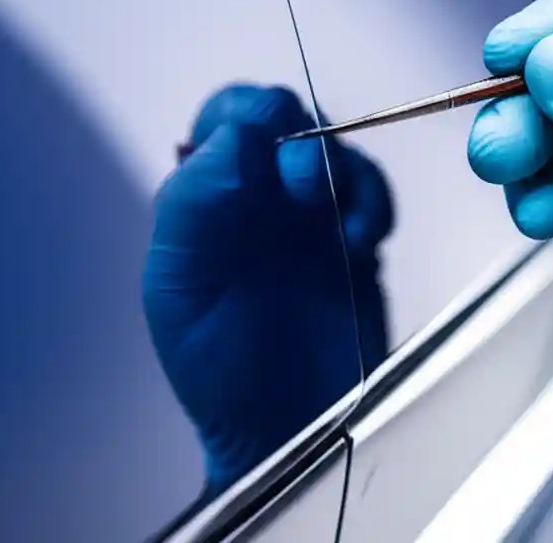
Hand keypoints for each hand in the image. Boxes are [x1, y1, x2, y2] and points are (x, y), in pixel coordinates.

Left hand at [143, 84, 392, 494]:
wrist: (283, 436)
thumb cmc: (217, 373)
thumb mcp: (179, 291)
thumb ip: (193, 207)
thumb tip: (231, 138)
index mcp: (204, 201)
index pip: (223, 119)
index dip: (246, 116)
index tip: (262, 144)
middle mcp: (253, 198)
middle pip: (282, 118)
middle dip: (298, 135)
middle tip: (303, 186)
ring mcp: (305, 216)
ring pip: (332, 145)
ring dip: (339, 169)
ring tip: (337, 225)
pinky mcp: (352, 241)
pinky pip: (370, 190)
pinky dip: (373, 201)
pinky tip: (360, 242)